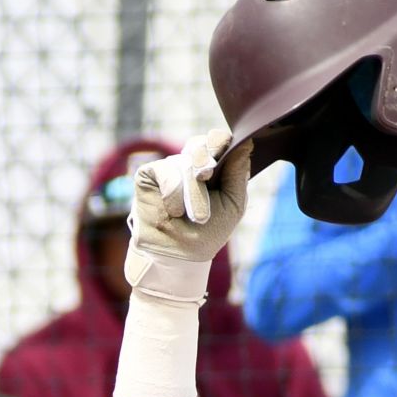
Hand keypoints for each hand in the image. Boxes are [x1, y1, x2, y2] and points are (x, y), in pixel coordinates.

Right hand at [126, 129, 250, 301]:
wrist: (180, 254)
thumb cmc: (208, 232)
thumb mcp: (233, 204)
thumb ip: (239, 173)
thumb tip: (246, 142)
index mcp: (214, 168)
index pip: (219, 142)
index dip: (221, 142)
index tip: (225, 151)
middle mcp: (191, 164)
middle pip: (202, 144)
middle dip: (206, 161)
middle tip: (207, 176)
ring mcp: (170, 168)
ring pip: (185, 161)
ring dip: (192, 190)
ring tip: (196, 215)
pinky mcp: (149, 174)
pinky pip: (165, 169)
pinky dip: (173, 189)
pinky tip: (175, 209)